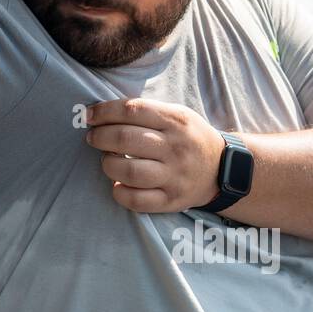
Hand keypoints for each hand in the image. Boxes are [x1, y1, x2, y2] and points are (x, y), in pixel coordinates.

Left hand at [85, 98, 224, 212]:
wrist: (223, 170)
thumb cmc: (189, 137)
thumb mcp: (177, 114)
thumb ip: (145, 111)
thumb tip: (101, 112)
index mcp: (175, 120)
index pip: (132, 110)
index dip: (104, 112)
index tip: (89, 116)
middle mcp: (175, 148)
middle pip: (126, 140)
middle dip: (100, 137)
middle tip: (93, 138)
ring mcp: (174, 176)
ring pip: (130, 172)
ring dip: (108, 164)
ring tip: (107, 160)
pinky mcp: (171, 200)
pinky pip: (138, 201)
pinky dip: (120, 193)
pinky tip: (117, 184)